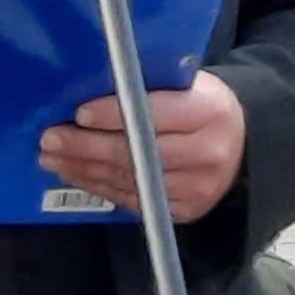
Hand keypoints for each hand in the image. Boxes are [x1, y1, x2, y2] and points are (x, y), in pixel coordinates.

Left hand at [39, 70, 246, 221]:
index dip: (114, 115)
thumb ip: (150, 87)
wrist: (244, 142)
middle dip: (86, 146)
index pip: (153, 114)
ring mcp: (197, 188)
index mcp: (208, 111)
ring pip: (129, 180)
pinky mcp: (187, 211)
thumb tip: (93, 88)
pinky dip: (102, 186)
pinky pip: (134, 201)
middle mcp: (206, 153)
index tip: (79, 113)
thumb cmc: (202, 104)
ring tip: (53, 157)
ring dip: (85, 169)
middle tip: (51, 139)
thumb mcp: (188, 84)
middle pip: (136, 153)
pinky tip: (78, 173)